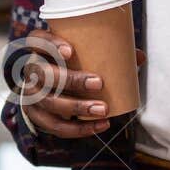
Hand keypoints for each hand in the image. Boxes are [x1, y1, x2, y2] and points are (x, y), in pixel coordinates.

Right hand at [17, 29, 134, 140]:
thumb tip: (139, 57)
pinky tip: (100, 125)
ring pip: (48, 102)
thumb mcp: (83, 54)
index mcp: (39, 49)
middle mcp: (30, 71)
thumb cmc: (70, 65)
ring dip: (77, 107)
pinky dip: (79, 129)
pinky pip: (55, 126)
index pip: (36, 39)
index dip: (49, 43)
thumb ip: (107, 52)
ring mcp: (30, 95)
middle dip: (71, 79)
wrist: (47, 89)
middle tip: (98, 83)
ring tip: (103, 109)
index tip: (71, 50)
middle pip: (42, 73)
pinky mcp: (37, 116)